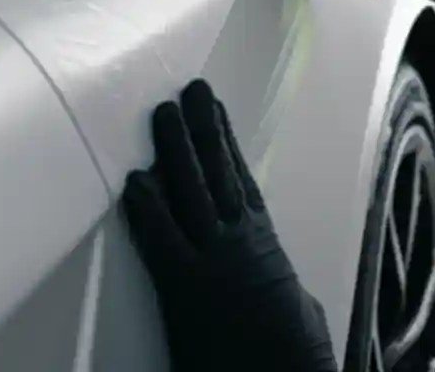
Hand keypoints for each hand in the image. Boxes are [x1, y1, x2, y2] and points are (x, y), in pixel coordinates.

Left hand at [122, 80, 337, 371]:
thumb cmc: (294, 358)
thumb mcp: (298, 309)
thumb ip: (279, 281)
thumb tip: (275, 275)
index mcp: (266, 245)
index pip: (243, 181)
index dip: (227, 143)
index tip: (216, 112)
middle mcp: (241, 244)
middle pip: (219, 174)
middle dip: (202, 130)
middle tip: (190, 90)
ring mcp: (214, 263)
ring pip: (192, 193)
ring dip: (176, 150)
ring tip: (164, 111)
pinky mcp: (187, 291)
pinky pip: (162, 241)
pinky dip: (148, 210)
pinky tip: (135, 181)